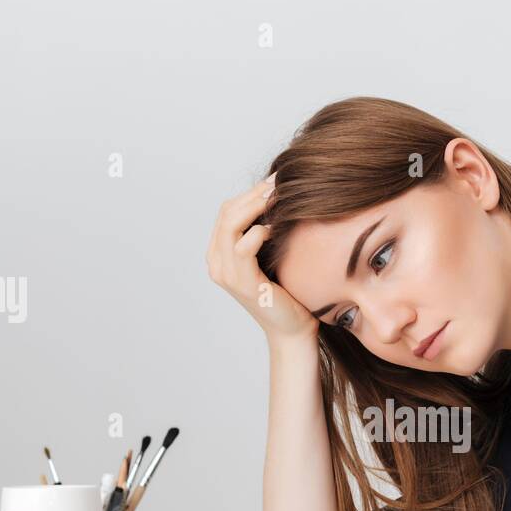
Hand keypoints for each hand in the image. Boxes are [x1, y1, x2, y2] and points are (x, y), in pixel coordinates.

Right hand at [205, 174, 317, 342]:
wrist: (292, 329)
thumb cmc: (288, 291)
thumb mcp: (271, 255)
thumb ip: (264, 232)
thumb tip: (277, 196)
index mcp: (220, 254)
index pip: (227, 210)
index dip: (250, 192)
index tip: (275, 181)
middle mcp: (217, 263)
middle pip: (226, 212)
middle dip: (253, 194)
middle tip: (279, 182)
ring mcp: (226, 274)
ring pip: (231, 225)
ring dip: (256, 206)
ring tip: (278, 197)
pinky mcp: (243, 283)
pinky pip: (244, 247)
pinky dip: (259, 232)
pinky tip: (276, 228)